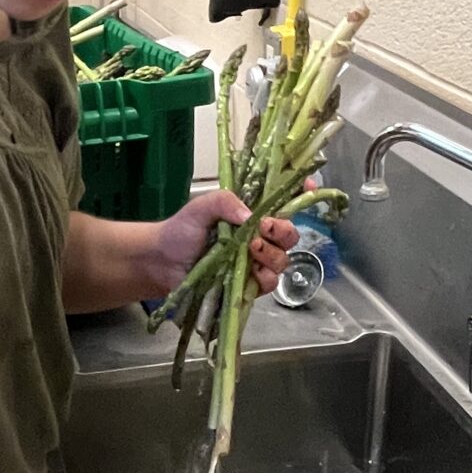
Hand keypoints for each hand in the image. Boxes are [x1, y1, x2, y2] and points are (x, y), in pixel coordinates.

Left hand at [152, 188, 302, 297]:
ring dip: (272, 254)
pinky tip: (253, 271)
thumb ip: (225, 201)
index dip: (302, 194)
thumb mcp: (201, 207)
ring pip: (282, 259)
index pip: (284, 203)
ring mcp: (255, 262)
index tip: (310, 188)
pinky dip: (265, 276)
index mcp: (252, 214)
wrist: (162, 262)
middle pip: (289, 234)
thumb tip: (250, 215)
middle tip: (264, 228)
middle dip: (283, 230)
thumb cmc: (181, 231)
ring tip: (251, 249)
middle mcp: (259, 237)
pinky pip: (269, 282)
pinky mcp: (248, 284)